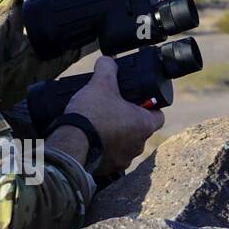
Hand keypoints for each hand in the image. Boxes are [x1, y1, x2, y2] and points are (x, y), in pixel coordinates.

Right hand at [63, 56, 164, 174]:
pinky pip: (111, 156)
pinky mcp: (110, 168)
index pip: (158, 114)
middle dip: (127, 120)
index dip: (148, 105)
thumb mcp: (99, 84)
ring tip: (98, 125)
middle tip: (111, 110)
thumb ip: (107, 69)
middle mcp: (140, 144)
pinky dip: (103, 148)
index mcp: (144, 124)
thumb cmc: (91, 115)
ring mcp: (125, 158)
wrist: (70, 144)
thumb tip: (108, 61)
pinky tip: (91, 139)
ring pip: (125, 143)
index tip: (135, 100)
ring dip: (116, 136)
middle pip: (139, 129)